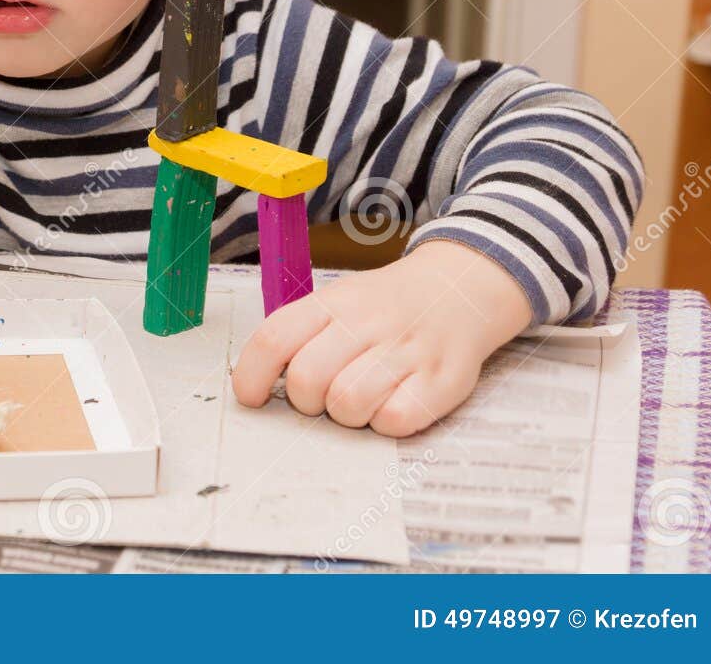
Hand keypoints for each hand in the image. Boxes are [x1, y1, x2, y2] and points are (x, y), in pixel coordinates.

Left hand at [230, 240, 533, 436]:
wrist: (459, 289)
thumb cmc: (386, 307)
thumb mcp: (338, 301)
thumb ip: (298, 334)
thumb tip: (253, 381)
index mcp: (333, 302)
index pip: (274, 338)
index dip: (251, 374)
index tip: (251, 397)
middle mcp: (367, 322)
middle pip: (307, 379)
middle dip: (305, 401)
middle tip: (322, 395)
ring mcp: (407, 350)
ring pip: (347, 404)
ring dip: (346, 413)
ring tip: (359, 396)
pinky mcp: (442, 381)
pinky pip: (394, 421)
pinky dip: (385, 422)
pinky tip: (391, 403)